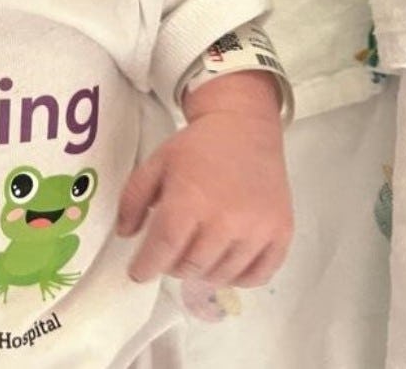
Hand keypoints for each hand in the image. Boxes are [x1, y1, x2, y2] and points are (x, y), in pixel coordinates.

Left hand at [116, 110, 292, 287]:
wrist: (245, 127)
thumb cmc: (198, 146)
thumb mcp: (156, 162)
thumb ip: (133, 198)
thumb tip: (125, 234)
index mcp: (190, 198)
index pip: (164, 249)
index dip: (146, 266)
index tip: (138, 272)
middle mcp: (226, 219)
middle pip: (191, 266)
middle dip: (172, 267)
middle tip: (169, 256)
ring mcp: (257, 229)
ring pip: (221, 275)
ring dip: (202, 273)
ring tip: (195, 255)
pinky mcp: (281, 233)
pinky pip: (258, 276)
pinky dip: (237, 277)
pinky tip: (225, 263)